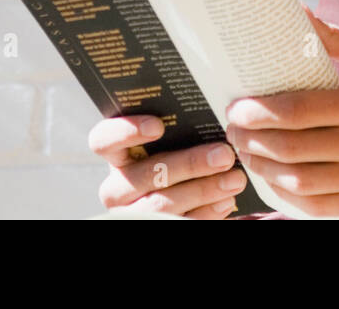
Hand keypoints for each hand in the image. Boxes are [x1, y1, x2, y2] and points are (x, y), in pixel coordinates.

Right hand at [89, 115, 248, 218]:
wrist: (177, 192)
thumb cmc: (176, 156)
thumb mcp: (172, 142)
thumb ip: (179, 130)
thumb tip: (208, 113)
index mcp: (116, 155)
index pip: (104, 140)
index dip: (126, 132)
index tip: (158, 126)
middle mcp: (117, 186)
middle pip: (145, 175)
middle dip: (189, 164)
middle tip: (224, 155)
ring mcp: (132, 211)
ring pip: (161, 204)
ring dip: (203, 191)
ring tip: (234, 179)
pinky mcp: (150, 225)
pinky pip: (177, 222)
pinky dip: (205, 212)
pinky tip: (226, 201)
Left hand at [224, 6, 338, 216]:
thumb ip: (335, 37)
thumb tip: (295, 11)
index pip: (298, 111)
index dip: (259, 112)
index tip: (237, 108)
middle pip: (293, 148)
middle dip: (252, 141)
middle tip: (234, 131)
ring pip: (301, 180)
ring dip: (264, 169)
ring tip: (247, 154)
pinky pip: (320, 206)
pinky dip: (289, 196)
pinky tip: (275, 180)